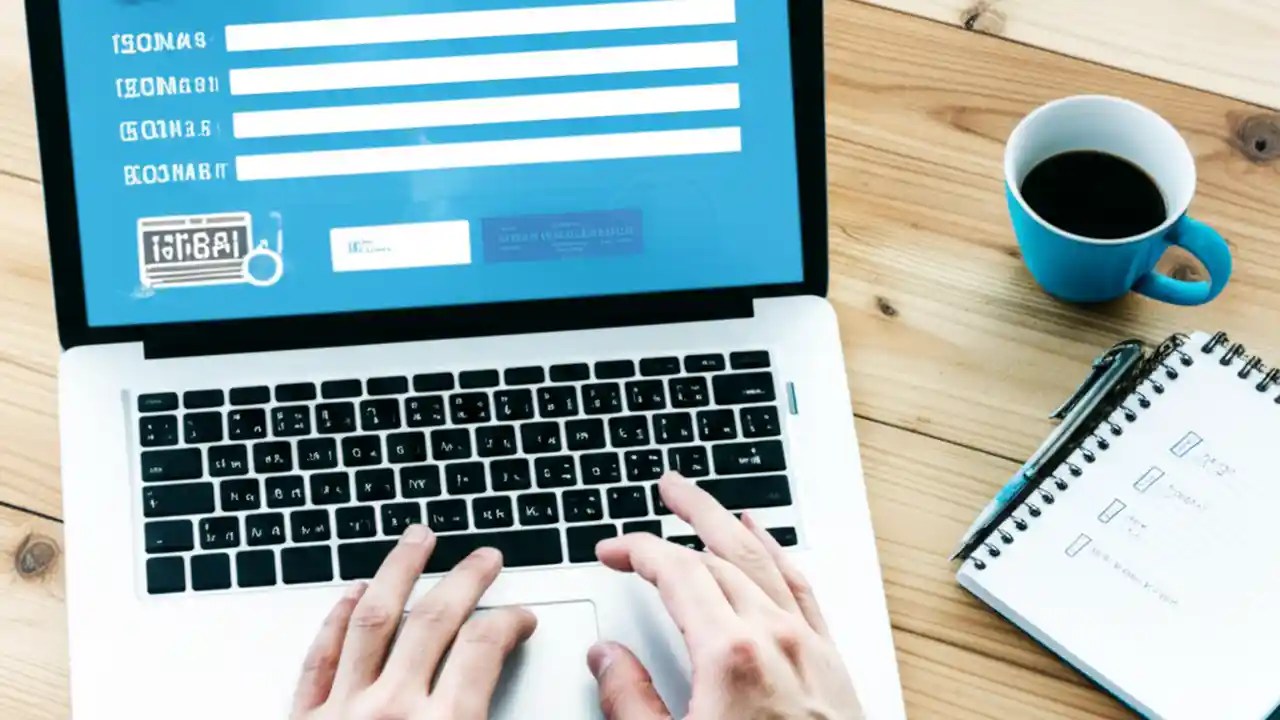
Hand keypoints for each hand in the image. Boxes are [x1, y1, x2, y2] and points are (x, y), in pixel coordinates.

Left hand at [291, 525, 535, 719]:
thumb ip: (492, 717)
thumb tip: (513, 700)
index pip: (483, 647)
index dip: (508, 622)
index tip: (519, 617)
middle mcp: (391, 711)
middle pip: (433, 621)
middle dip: (464, 580)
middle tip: (482, 558)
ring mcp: (341, 714)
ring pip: (371, 620)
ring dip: (397, 573)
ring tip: (414, 542)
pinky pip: (319, 661)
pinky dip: (335, 622)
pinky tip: (350, 596)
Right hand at [589, 473, 864, 719]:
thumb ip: (630, 703)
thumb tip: (607, 658)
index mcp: (729, 655)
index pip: (676, 573)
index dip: (637, 551)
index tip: (612, 550)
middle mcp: (774, 638)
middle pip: (722, 553)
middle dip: (686, 518)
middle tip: (665, 490)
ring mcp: (810, 648)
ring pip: (765, 561)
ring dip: (731, 524)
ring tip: (710, 503)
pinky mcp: (833, 664)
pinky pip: (803, 589)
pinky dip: (780, 556)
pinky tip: (769, 544)